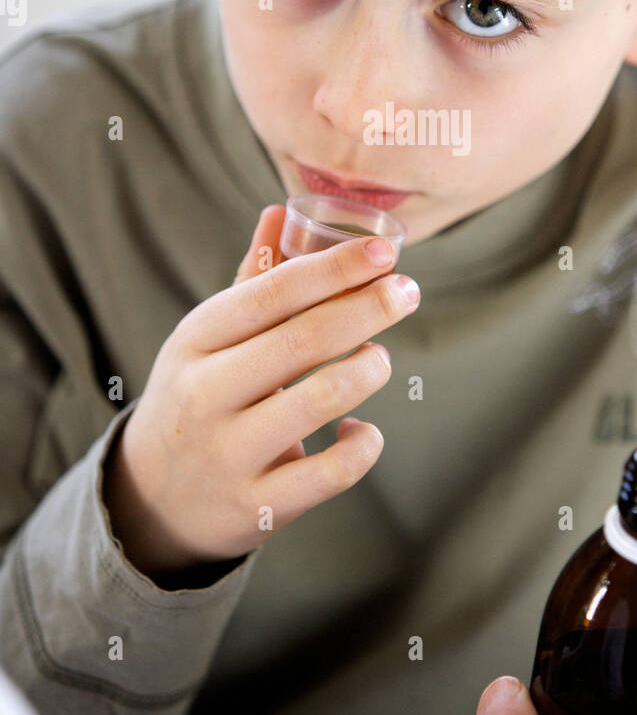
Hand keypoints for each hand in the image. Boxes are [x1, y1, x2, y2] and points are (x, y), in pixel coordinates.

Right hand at [103, 204, 418, 578]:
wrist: (152, 499)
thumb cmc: (198, 395)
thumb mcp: (207, 338)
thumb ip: (252, 280)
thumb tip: (279, 210)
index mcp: (196, 338)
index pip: (273, 291)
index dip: (335, 268)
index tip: (385, 252)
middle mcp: (206, 392)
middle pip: (303, 339)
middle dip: (368, 308)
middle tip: (407, 292)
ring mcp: (229, 452)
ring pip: (323, 399)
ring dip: (369, 369)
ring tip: (378, 359)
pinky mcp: (256, 504)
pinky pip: (334, 472)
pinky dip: (364, 444)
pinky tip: (360, 430)